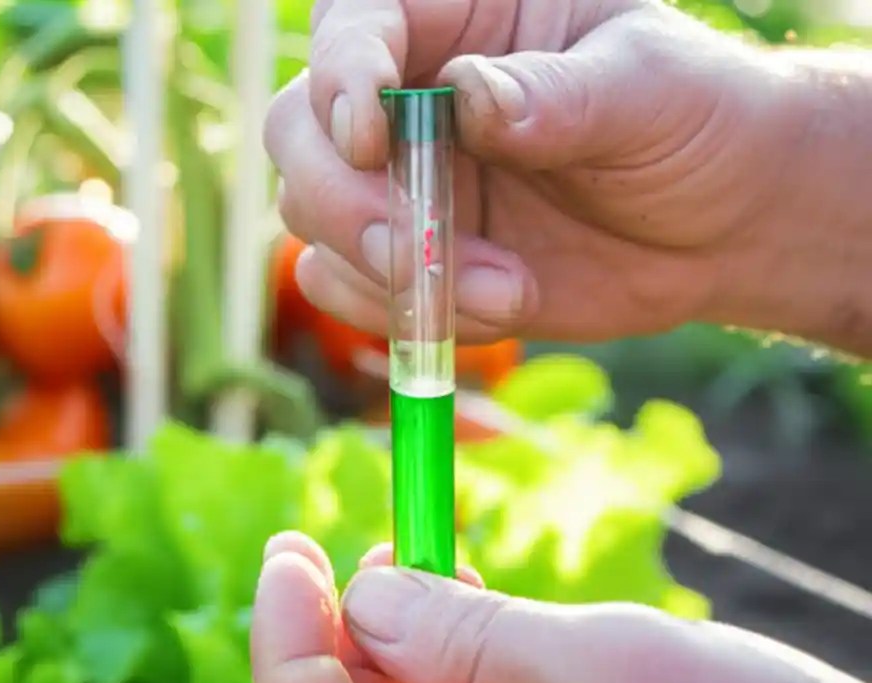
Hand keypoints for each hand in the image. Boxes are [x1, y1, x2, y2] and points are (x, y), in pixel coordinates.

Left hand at [252, 531, 871, 682]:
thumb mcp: (603, 676)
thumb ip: (469, 641)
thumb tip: (365, 593)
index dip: (285, 654)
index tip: (287, 556)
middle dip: (338, 642)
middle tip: (356, 550)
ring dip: (390, 644)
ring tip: (418, 564)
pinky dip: (440, 662)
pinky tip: (458, 604)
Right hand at [265, 0, 843, 346]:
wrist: (722, 224)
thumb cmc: (694, 118)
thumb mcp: (651, 86)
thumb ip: (561, 94)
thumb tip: (474, 97)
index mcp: (455, 16)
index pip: (352, 24)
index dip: (340, 75)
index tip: (369, 135)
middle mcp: (402, 95)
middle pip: (296, 131)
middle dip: (343, 199)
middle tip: (414, 251)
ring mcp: (396, 182)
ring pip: (309, 219)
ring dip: (389, 272)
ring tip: (506, 290)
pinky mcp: (404, 260)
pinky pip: (346, 289)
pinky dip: (401, 315)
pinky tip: (493, 308)